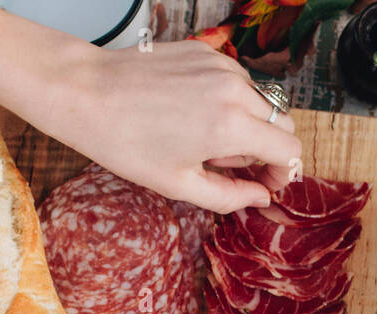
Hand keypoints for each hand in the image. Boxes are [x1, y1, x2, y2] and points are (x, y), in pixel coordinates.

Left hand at [13, 38, 301, 213]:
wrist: (85, 92)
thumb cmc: (125, 142)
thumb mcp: (179, 184)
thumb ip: (230, 196)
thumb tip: (261, 198)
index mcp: (231, 127)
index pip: (290, 149)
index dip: (284, 173)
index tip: (265, 183)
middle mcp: (235, 90)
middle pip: (282, 124)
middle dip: (267, 150)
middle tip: (232, 167)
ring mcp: (221, 66)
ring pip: (260, 102)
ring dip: (246, 125)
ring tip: (203, 140)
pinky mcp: (205, 51)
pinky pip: (236, 81)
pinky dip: (227, 101)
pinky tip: (192, 114)